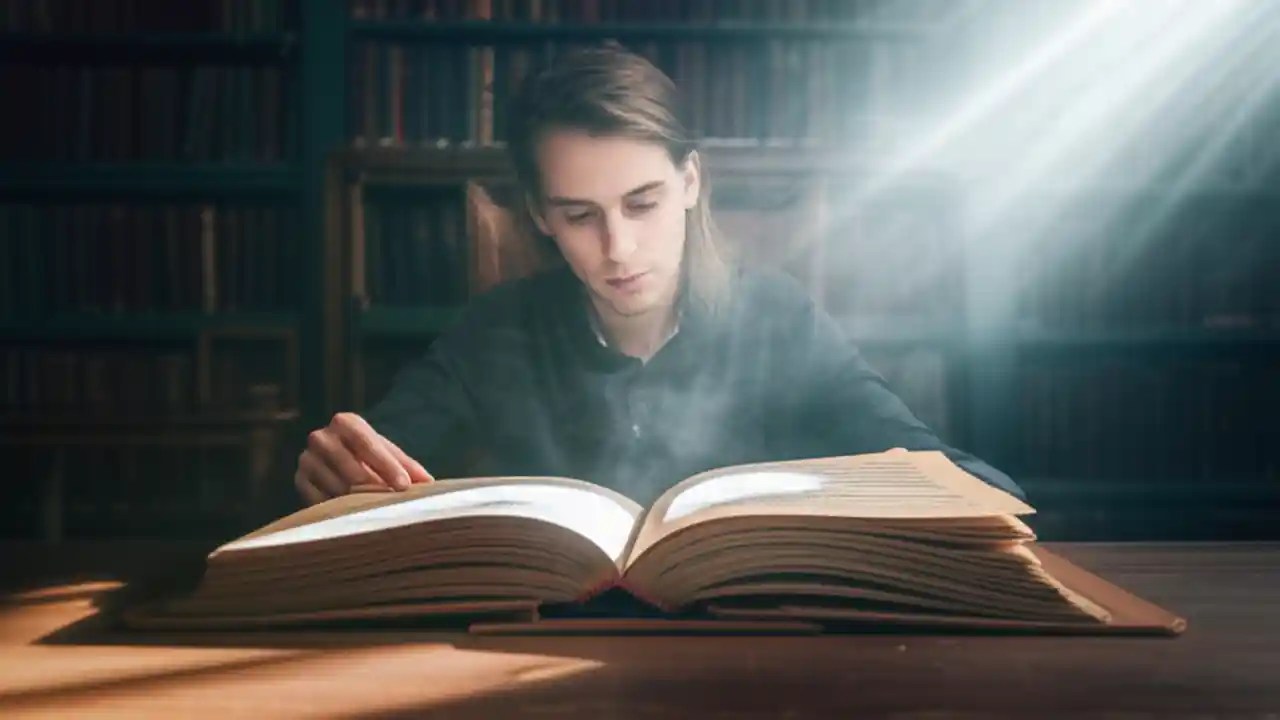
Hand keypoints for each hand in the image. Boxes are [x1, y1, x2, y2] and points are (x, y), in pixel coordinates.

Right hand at [294, 412, 433, 505]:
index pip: (366, 442)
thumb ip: (408, 466)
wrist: (334, 462)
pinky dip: (340, 510)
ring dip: (359, 502)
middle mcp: (321, 437)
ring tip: (377, 511)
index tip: (404, 486)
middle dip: (374, 487)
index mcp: (346, 423)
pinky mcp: (300, 481)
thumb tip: (428, 484)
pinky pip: (321, 501)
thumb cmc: (368, 456)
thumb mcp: (388, 454)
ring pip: (337, 488)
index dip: (386, 465)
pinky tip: (354, 516)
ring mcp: (307, 460)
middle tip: (392, 504)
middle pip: (350, 468)